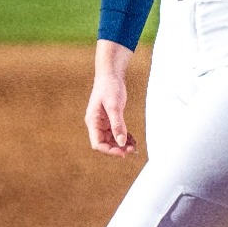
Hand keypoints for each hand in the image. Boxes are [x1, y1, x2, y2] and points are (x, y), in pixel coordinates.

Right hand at [85, 40, 137, 155]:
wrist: (110, 74)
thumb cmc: (109, 87)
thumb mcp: (114, 106)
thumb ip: (118, 125)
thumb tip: (121, 142)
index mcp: (92, 121)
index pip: (97, 144)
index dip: (109, 150)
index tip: (123, 152)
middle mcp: (96, 123)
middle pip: (104, 143)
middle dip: (117, 148)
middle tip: (132, 150)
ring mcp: (102, 122)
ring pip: (111, 139)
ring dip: (121, 144)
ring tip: (134, 146)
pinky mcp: (109, 119)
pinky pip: (115, 132)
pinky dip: (124, 137)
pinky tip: (132, 139)